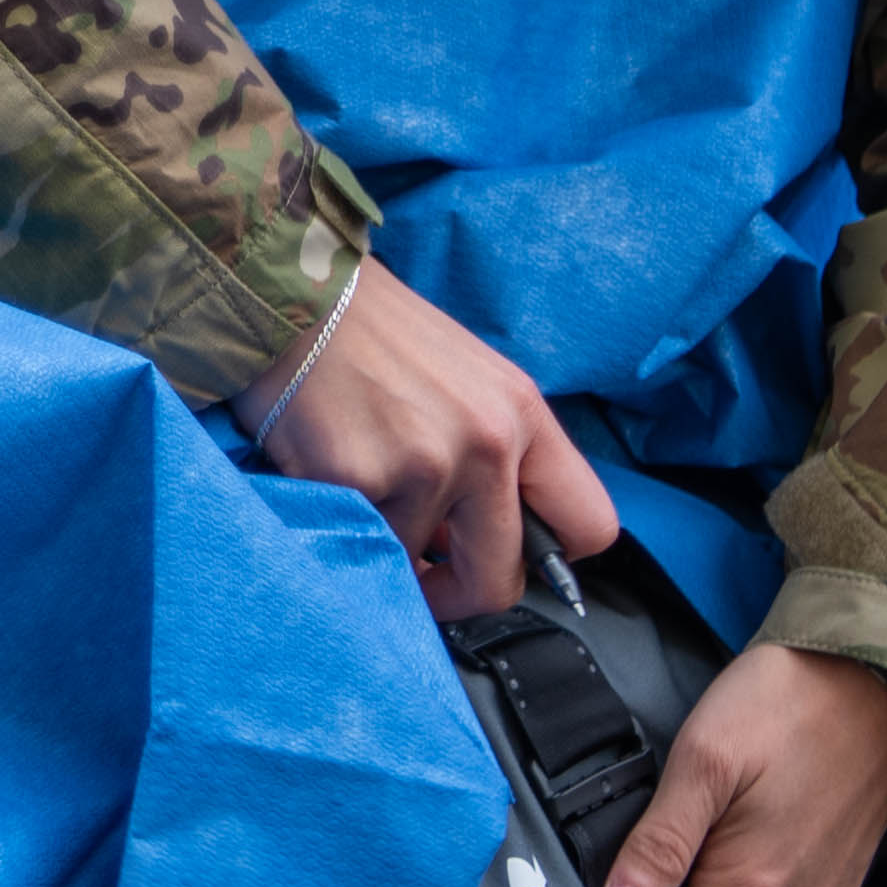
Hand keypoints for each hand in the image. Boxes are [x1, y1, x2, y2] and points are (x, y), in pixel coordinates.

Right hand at [252, 266, 616, 620]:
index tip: (507, 558)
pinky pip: (360, 540)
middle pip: (501, 578)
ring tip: (358, 478)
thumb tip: (478, 543)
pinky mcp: (362, 478)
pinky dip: (341, 519)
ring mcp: (427, 463)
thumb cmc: (373, 336)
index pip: (590, 524)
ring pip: (416, 564)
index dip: (546, 559)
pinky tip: (325, 469)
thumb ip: (492, 455)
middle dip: (459, 592)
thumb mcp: (465, 380)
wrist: (295, 294)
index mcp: (523, 413)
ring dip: (385, 538)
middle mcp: (489, 440)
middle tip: (425, 579)